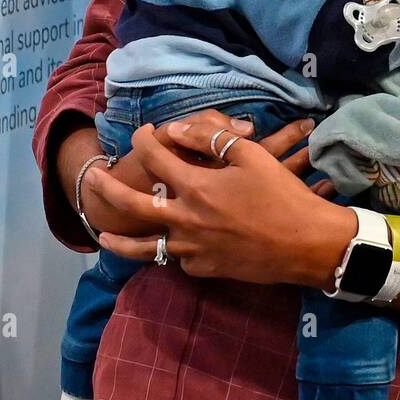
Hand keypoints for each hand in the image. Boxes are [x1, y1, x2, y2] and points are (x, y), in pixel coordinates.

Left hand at [86, 112, 352, 283]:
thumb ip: (211, 139)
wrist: (306, 244)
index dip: (147, 140)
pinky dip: (171, 251)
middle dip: (109, 190)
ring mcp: (193, 249)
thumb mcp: (252, 156)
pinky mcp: (206, 269)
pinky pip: (179, 259)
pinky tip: (170, 246)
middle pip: (134, 205)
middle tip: (92, 179)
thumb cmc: (283, 195)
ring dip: (120, 240)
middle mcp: (186, 220)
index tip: (145, 131)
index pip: (157, 158)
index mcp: (196, 187)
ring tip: (103, 234)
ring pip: (145, 247)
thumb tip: (176, 130)